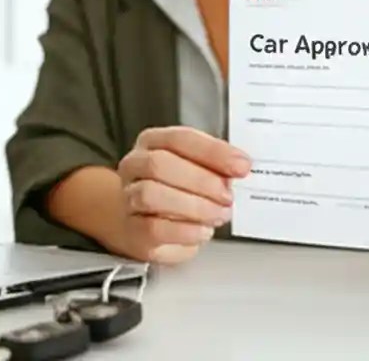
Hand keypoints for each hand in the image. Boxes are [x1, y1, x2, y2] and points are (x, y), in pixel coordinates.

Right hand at [114, 126, 251, 263]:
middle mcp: (135, 166)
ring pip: (152, 195)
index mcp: (153, 142)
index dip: (213, 152)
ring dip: (194, 206)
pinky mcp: (133, 230)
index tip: (240, 165)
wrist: (145, 225)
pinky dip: (185, 230)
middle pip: (160, 164)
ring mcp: (128, 197)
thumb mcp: (198, 171)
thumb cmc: (176, 191)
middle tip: (227, 195)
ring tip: (218, 214)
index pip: (180, 138)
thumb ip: (216, 166)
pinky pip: (153, 228)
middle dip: (201, 181)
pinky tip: (203, 230)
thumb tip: (238, 166)